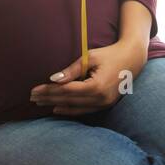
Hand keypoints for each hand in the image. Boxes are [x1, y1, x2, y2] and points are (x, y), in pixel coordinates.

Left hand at [29, 41, 146, 115]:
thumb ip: (71, 70)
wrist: (132, 59)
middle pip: (68, 100)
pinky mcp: (106, 105)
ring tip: (40, 103)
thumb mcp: (90, 57)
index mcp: (96, 86)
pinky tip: (57, 109)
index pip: (66, 91)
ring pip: (75, 108)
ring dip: (56, 105)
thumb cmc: (109, 54)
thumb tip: (53, 80)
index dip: (49, 91)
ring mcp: (104, 104)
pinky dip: (70, 110)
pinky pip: (84, 110)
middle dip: (48, 99)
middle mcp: (100, 99)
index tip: (34, 90)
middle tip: (32, 97)